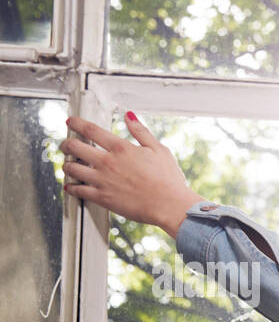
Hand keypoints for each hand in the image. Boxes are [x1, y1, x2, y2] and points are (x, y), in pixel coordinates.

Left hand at [61, 112, 203, 239]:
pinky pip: (78, 190)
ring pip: (72, 168)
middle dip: (66, 144)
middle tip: (66, 145)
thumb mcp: (159, 150)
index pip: (91, 130)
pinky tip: (70, 186)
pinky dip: (71, 187)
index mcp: (121, 148)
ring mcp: (102, 180)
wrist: (169, 205)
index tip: (71, 122)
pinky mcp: (102, 197)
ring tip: (68, 165)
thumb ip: (142, 132)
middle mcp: (107, 162)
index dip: (77, 123)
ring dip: (67, 165)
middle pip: (74, 147)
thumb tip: (130, 116)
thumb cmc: (168, 180)